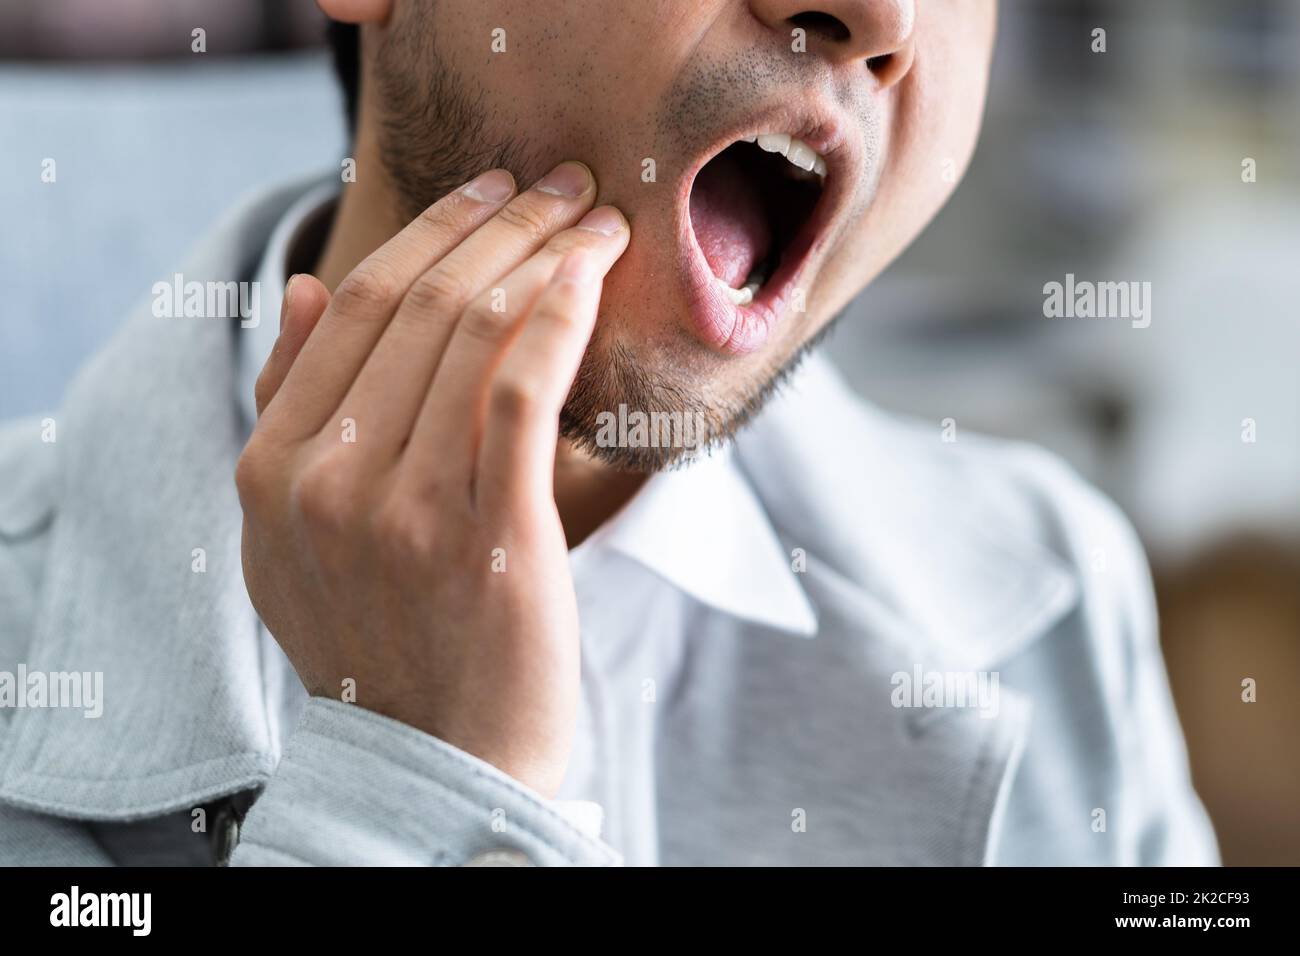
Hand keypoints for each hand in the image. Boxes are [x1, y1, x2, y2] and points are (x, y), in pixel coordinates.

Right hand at [234, 162, 628, 796]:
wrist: (438, 757)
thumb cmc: (380, 635)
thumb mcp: (290, 534)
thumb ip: (289, 408)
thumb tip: (300, 288)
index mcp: (268, 469)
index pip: (351, 308)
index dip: (429, 232)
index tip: (488, 192)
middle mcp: (323, 481)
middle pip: (418, 307)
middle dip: (501, 224)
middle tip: (562, 185)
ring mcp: (405, 509)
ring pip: (475, 335)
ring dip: (544, 255)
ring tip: (596, 221)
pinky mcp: (492, 534)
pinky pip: (524, 388)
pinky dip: (562, 314)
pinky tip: (595, 275)